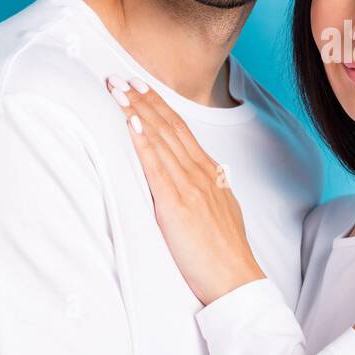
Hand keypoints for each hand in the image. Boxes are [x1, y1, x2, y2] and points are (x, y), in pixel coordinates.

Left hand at [106, 75, 264, 303]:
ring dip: (137, 110)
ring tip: (117, 89)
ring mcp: (191, 185)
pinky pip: (157, 165)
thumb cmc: (225, 253)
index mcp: (211, 173)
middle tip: (119, 76)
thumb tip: (202, 178)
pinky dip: (143, 140)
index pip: (181, 130)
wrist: (236, 278)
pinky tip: (131, 122)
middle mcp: (202, 172)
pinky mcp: (177, 203)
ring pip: (161, 138)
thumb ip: (210, 190)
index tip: (140, 86)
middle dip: (143, 98)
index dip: (158, 106)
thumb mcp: (221, 211)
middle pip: (169, 126)